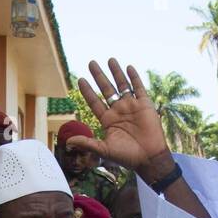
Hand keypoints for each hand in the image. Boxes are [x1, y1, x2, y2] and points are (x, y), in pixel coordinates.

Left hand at [72, 60, 172, 177]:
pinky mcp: (145, 105)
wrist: (149, 158)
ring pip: (122, 85)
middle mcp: (118, 111)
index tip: (80, 79)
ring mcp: (131, 107)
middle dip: (99, 76)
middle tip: (91, 63)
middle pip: (106, 90)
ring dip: (116, 73)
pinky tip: (128, 67)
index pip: (95, 102)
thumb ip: (87, 143)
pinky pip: (139, 88)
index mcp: (108, 120)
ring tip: (109, 60)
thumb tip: (68, 142)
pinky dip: (134, 78)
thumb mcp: (104, 150)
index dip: (88, 91)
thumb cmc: (127, 157)